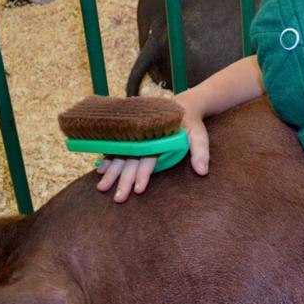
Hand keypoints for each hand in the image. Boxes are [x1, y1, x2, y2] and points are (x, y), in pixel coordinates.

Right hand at [95, 87, 212, 202]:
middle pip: (131, 159)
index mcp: (158, 136)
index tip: (138, 189)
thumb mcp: (199, 134)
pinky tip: (100, 170)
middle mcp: (144, 136)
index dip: (143, 173)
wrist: (182, 104)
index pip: (148, 157)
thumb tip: (202, 172)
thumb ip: (200, 152)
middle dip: (123, 179)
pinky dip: (109, 158)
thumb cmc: (191, 123)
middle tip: (118, 198)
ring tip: (102, 188)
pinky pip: (117, 148)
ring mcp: (136, 136)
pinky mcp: (132, 136)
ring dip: (111, 171)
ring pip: (121, 155)